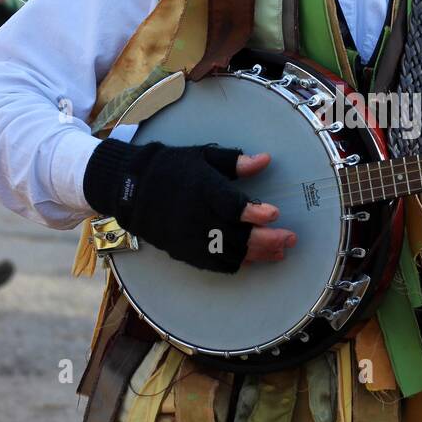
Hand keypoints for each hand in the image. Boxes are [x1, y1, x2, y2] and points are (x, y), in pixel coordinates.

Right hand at [83, 139, 297, 273]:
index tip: (275, 213)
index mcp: (201, 189)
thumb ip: (234, 161)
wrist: (131, 188)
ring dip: (257, 254)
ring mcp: (190, 237)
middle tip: (290, 238)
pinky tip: (252, 259)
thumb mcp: (201, 157)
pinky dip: (236, 263)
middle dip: (266, 239)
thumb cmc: (171, 167)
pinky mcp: (185, 251)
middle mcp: (196, 216)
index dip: (254, 212)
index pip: (231, 205)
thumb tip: (264, 160)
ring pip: (229, 253)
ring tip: (279, 252)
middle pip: (236, 235)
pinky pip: (214, 264)